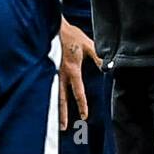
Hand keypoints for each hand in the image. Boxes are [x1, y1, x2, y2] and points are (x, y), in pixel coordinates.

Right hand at [57, 16, 100, 130]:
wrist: (52, 26)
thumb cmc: (70, 35)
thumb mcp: (88, 45)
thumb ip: (99, 57)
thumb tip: (108, 67)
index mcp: (72, 69)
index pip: (77, 91)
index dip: (82, 104)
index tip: (84, 116)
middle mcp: (60, 74)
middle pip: (62, 98)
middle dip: (63, 113)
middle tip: (64, 128)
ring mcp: (51, 72)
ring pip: (53, 94)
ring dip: (55, 108)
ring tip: (54, 121)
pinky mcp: (46, 69)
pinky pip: (47, 86)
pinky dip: (47, 96)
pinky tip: (46, 104)